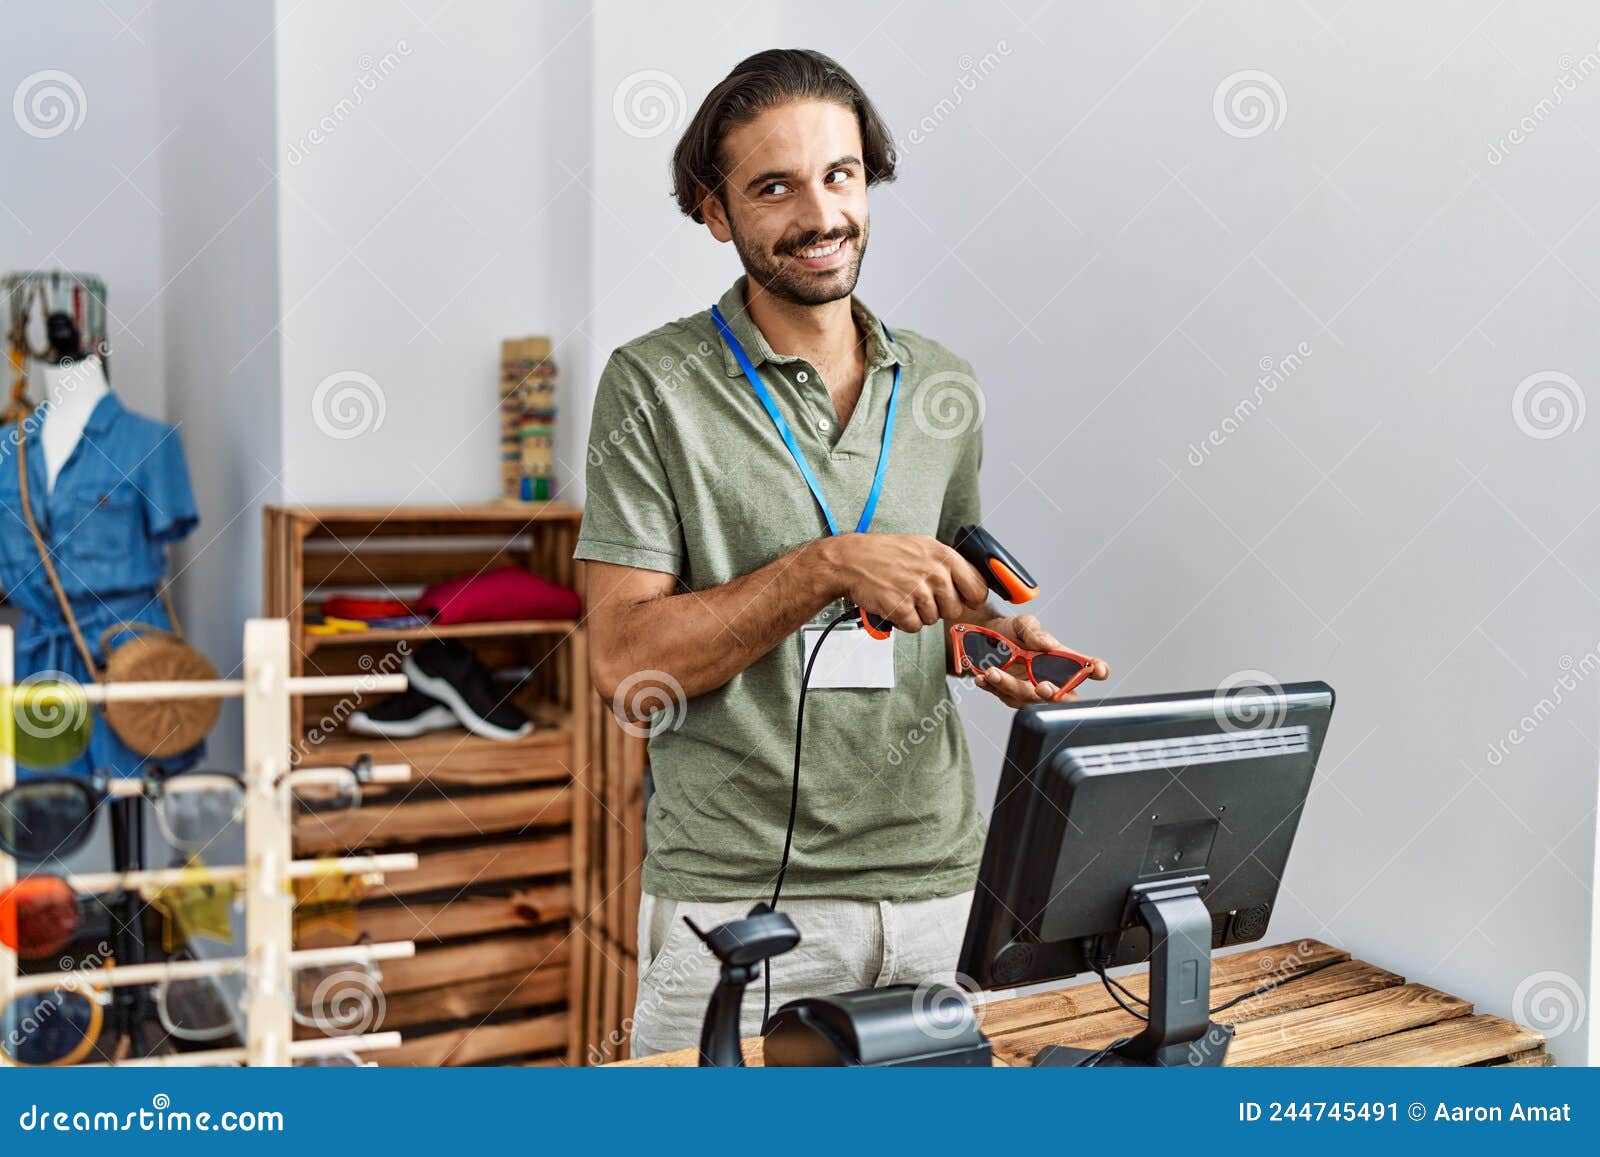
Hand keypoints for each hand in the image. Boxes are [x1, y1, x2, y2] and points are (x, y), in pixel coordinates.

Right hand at [817, 533, 990, 632]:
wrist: (852, 560)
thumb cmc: (886, 554)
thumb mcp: (924, 546)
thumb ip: (949, 565)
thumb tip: (972, 586)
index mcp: (944, 556)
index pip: (978, 589)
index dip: (971, 599)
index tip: (963, 601)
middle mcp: (935, 572)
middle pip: (955, 609)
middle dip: (939, 607)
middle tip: (920, 595)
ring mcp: (918, 591)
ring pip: (933, 619)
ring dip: (918, 613)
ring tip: (903, 595)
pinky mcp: (902, 608)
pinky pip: (914, 627)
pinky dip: (903, 621)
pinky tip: (895, 604)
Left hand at [971, 613, 1109, 707]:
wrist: (981, 636)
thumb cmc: (1011, 631)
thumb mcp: (1023, 624)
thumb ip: (1034, 632)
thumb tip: (1048, 645)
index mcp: (1060, 660)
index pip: (1085, 669)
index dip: (1097, 671)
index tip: (1099, 669)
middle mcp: (1047, 678)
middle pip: (1061, 696)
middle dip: (1054, 695)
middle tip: (1043, 686)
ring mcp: (1026, 689)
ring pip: (1025, 697)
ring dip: (1010, 686)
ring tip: (994, 671)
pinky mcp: (1005, 693)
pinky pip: (1001, 694)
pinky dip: (991, 686)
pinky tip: (983, 678)